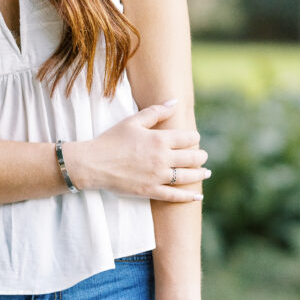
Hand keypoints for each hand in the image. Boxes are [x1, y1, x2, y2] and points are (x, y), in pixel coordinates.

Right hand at [66, 101, 209, 199]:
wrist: (94, 163)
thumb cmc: (112, 139)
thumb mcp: (133, 121)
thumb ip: (156, 111)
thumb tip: (175, 102)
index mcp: (159, 139)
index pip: (188, 138)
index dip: (194, 138)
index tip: (195, 138)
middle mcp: (162, 158)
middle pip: (191, 158)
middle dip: (201, 156)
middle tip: (204, 156)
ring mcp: (157, 177)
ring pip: (187, 176)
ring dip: (200, 175)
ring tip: (206, 173)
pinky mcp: (151, 191)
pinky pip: (175, 196)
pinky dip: (188, 197)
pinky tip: (197, 197)